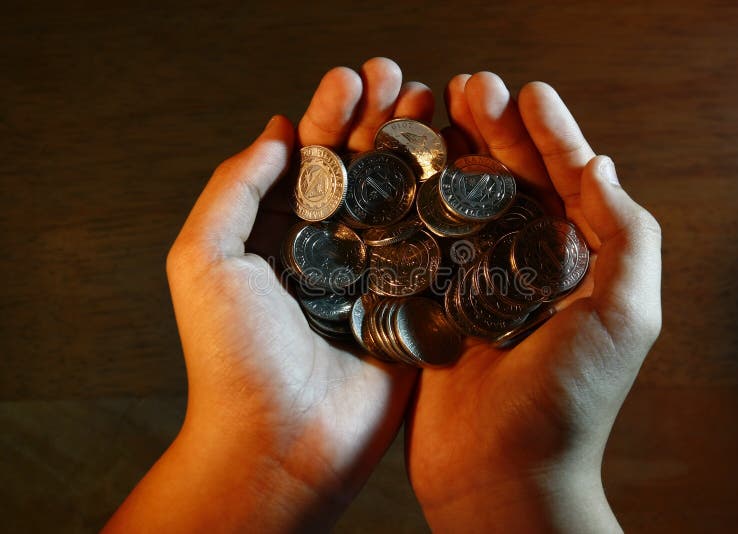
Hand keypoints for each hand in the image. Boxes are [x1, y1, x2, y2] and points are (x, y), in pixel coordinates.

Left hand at [104, 58, 434, 531]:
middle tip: (403, 78)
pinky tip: (464, 166)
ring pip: (402, 198)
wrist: (281, 442)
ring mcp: (375, 276)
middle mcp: (330, 249)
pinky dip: (449, 206)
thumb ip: (234, 188)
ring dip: (418, 148)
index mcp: (280, 234)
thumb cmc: (232, 355)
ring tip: (434, 102)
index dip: (329, 114)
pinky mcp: (412, 307)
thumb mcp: (204, 259)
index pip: (309, 159)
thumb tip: (276, 131)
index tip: (351, 78)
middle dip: (380, 119)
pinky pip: (434, 248)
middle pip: (362, 169)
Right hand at [405, 73, 661, 532]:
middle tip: (469, 85)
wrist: (499, 476)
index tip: (527, 92)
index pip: (567, 181)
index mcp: (577, 262)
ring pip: (463, 201)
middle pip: (511, 181)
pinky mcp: (431, 302)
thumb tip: (600, 163)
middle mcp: (527, 266)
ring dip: (450, 153)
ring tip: (433, 108)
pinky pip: (423, 239)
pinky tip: (399, 168)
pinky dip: (413, 201)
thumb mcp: (622, 315)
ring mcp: (475, 282)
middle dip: (494, 130)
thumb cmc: (569, 403)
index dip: (550, 133)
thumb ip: (625, 235)